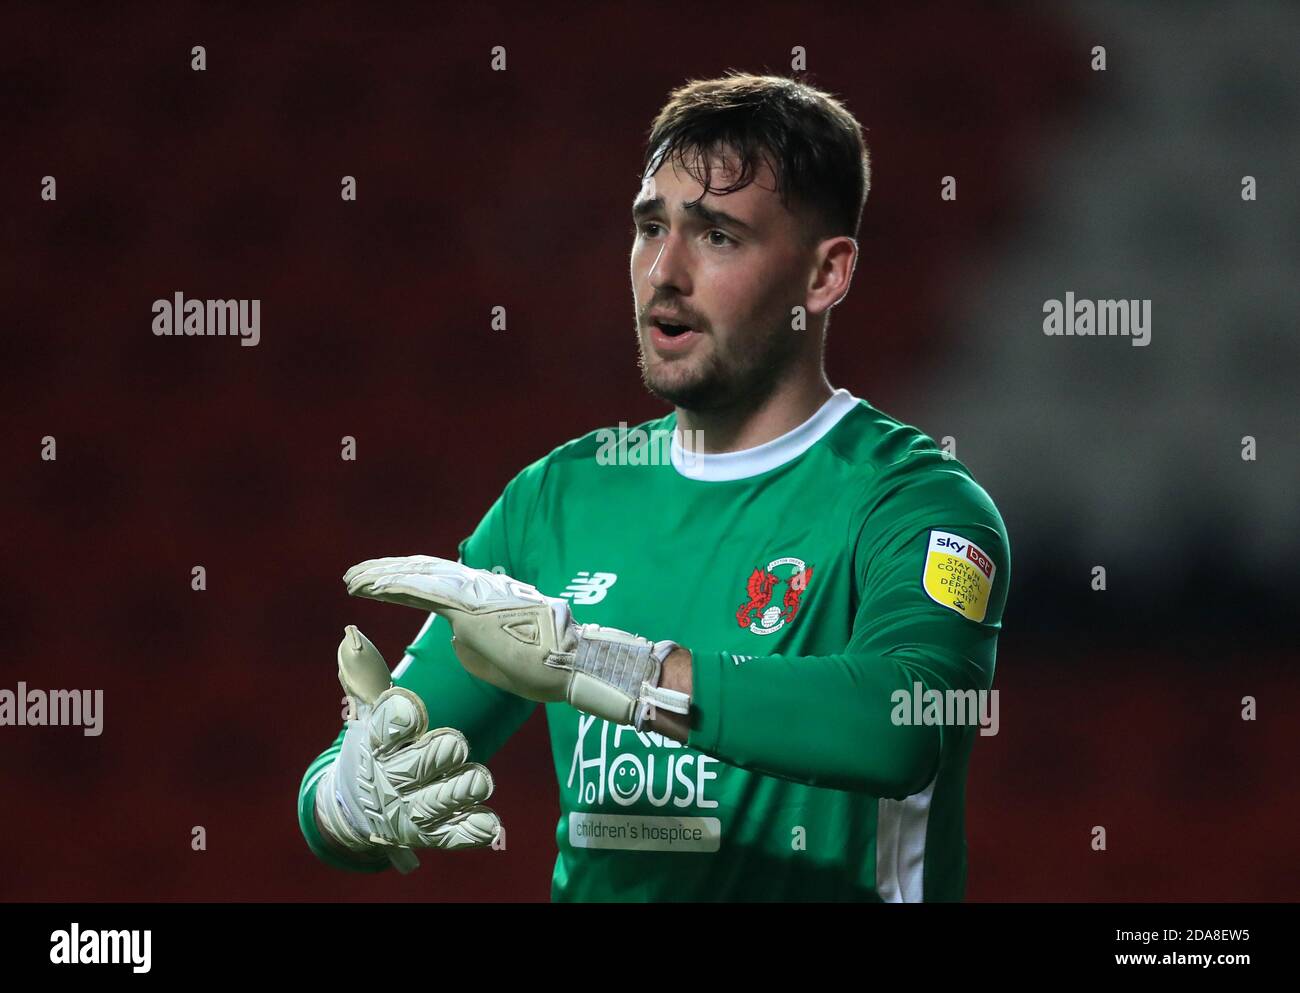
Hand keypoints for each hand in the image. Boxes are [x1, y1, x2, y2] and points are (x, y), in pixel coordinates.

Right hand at [314, 625, 500, 872]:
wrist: (359, 810)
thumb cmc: (376, 749)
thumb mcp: (369, 714)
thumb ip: (366, 675)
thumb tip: (353, 636)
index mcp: (375, 743)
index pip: (385, 728)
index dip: (399, 718)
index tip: (411, 710)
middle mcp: (391, 780)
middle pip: (419, 765)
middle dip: (441, 751)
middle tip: (453, 743)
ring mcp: (411, 811)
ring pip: (441, 801)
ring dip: (464, 788)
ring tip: (476, 779)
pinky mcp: (432, 835)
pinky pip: (456, 836)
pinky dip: (474, 829)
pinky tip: (488, 822)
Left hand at [343, 556, 690, 729]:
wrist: (566, 665)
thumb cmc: (539, 665)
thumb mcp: (495, 654)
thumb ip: (470, 641)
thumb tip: (452, 635)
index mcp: (484, 595)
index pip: (437, 581)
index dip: (405, 578)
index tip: (377, 582)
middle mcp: (477, 585)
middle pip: (423, 571)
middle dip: (386, 571)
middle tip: (354, 575)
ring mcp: (473, 592)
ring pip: (417, 576)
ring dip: (381, 576)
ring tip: (352, 579)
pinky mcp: (468, 606)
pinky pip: (422, 592)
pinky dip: (392, 587)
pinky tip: (369, 587)